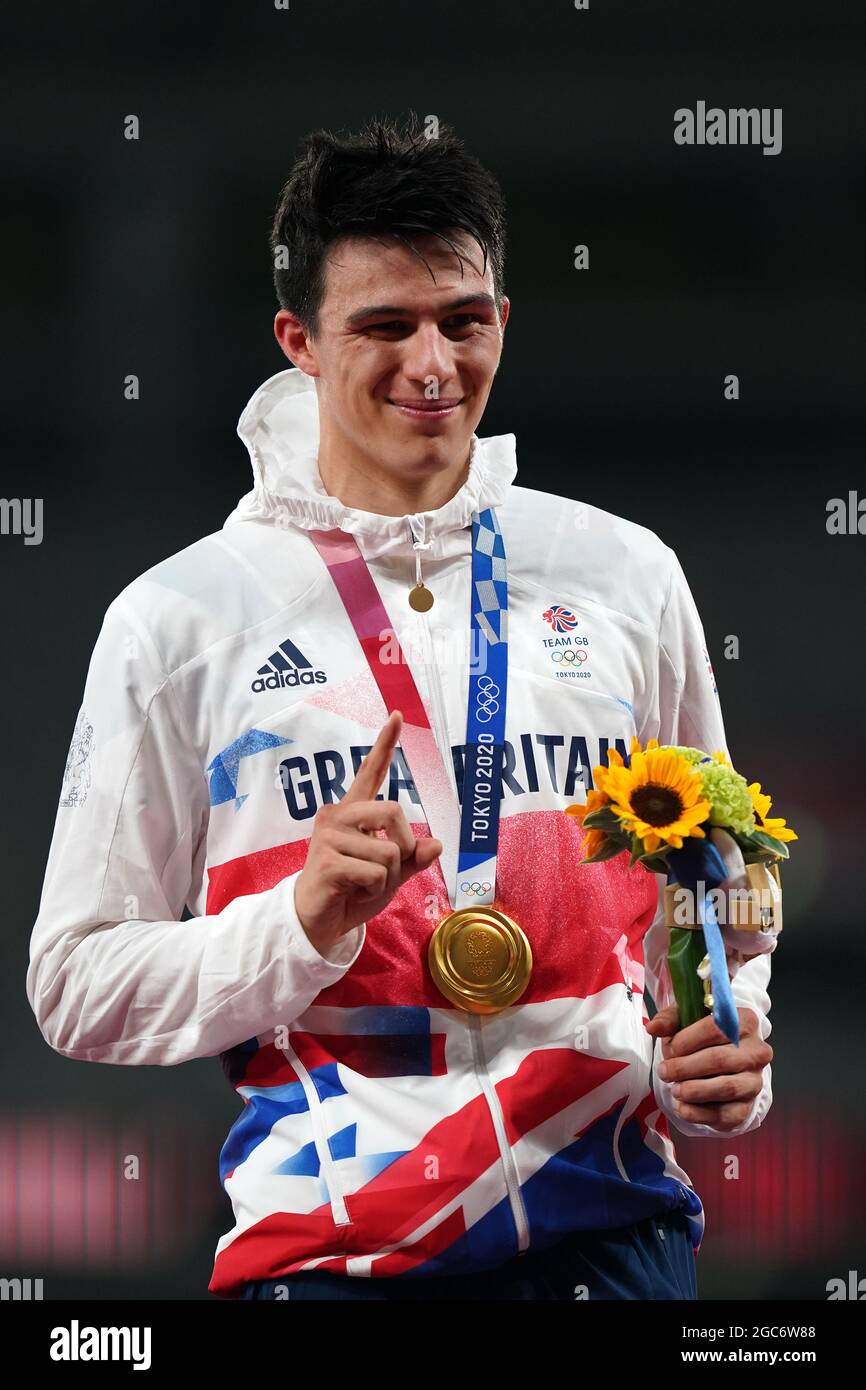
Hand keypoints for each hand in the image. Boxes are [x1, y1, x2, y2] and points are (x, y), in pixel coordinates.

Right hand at [294, 710, 441, 956]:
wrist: (318, 921)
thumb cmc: (352, 892)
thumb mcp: (390, 875)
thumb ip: (412, 858)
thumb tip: (436, 844)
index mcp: (353, 812)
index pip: (370, 772)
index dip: (385, 744)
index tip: (397, 715)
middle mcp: (337, 816)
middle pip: (394, 811)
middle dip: (403, 846)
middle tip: (387, 869)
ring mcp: (329, 836)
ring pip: (388, 851)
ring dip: (386, 877)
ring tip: (361, 884)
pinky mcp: (326, 860)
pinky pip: (375, 872)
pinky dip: (374, 889)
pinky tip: (353, 891)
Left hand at [644, 1005, 772, 1130]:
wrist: (723, 1066)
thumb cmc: (703, 1038)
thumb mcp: (687, 1021)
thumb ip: (670, 1020)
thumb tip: (653, 1028)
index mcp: (744, 1022)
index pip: (715, 1028)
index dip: (686, 1040)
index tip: (669, 1049)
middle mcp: (757, 1052)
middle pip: (719, 1059)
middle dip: (684, 1067)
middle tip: (664, 1072)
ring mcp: (754, 1081)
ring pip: (725, 1087)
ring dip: (693, 1090)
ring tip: (674, 1089)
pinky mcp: (747, 1107)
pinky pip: (724, 1114)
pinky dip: (698, 1113)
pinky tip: (682, 1106)